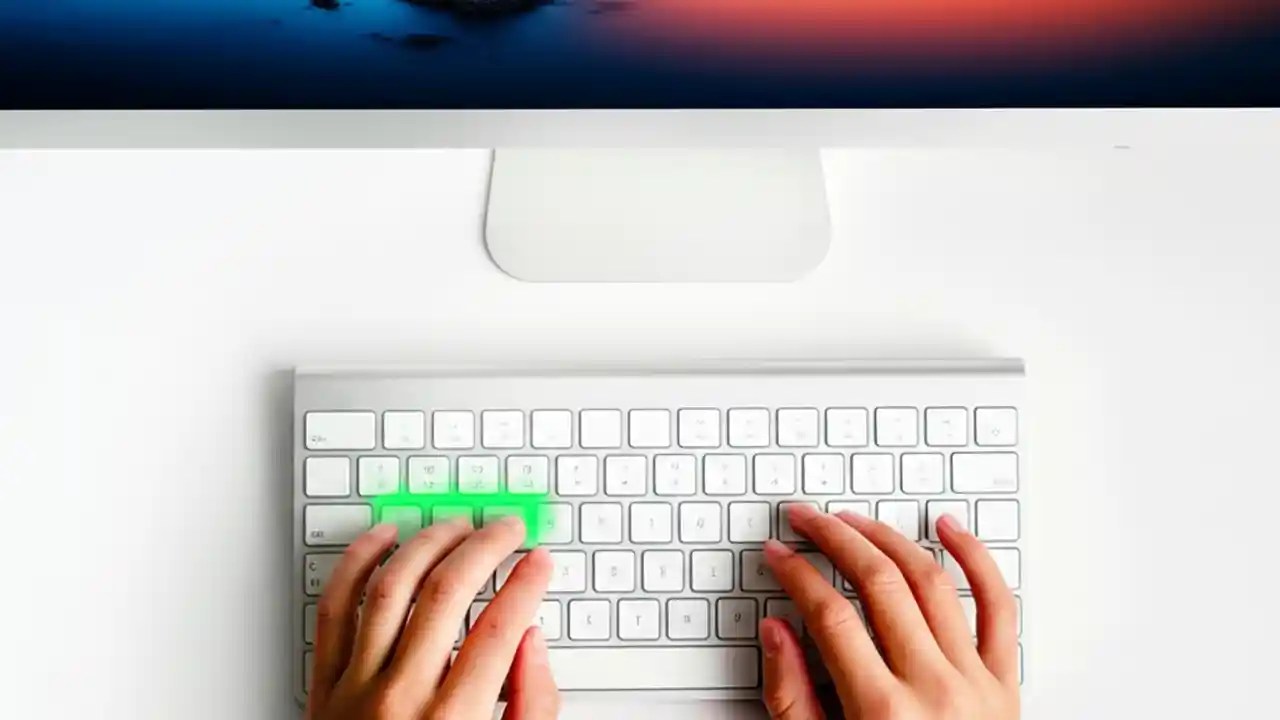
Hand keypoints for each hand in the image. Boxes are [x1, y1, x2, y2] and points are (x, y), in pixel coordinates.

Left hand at [307, 516, 559, 719]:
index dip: (527, 583)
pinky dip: (358, 563)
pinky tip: (384, 539)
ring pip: (392, 586)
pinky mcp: (322, 687)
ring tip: (456, 526)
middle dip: (485, 547)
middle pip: (448, 591)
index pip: (499, 626)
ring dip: (428, 542)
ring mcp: (355, 688)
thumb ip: (530, 709)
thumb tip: (531, 646)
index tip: (539, 561)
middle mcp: (401, 697)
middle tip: (506, 530)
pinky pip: (336, 608)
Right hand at [759, 505, 1018, 719]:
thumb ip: (793, 697)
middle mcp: (933, 690)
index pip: (829, 615)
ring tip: (857, 520)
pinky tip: (951, 530)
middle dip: (834, 538)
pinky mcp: (1006, 684)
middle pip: (878, 583)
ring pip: (932, 581)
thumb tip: (777, 631)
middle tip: (807, 519)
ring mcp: (976, 683)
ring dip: (889, 538)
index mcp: (882, 713)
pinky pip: (999, 607)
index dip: (796, 574)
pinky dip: (977, 560)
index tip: (778, 555)